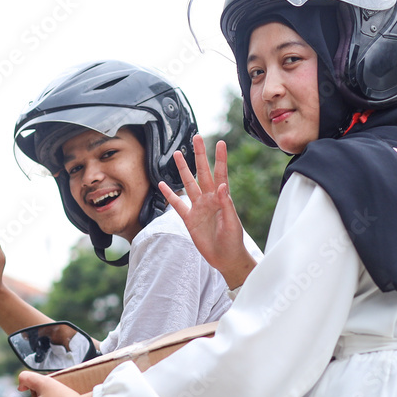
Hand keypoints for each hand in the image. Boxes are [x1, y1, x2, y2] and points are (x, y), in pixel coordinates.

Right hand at [158, 135, 256, 288]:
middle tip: (197, 137)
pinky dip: (170, 195)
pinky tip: (162, 185)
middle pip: (202, 172)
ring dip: (183, 169)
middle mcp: (209, 199)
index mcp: (222, 198)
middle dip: (200, 155)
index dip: (220, 158)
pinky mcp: (189, 219)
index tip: (221, 143)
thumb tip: (223, 185)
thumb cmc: (233, 241)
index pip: (220, 174)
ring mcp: (198, 208)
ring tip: (177, 154)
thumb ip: (226, 204)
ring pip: (188, 184)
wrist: (226, 258)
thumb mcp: (232, 222)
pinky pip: (177, 204)